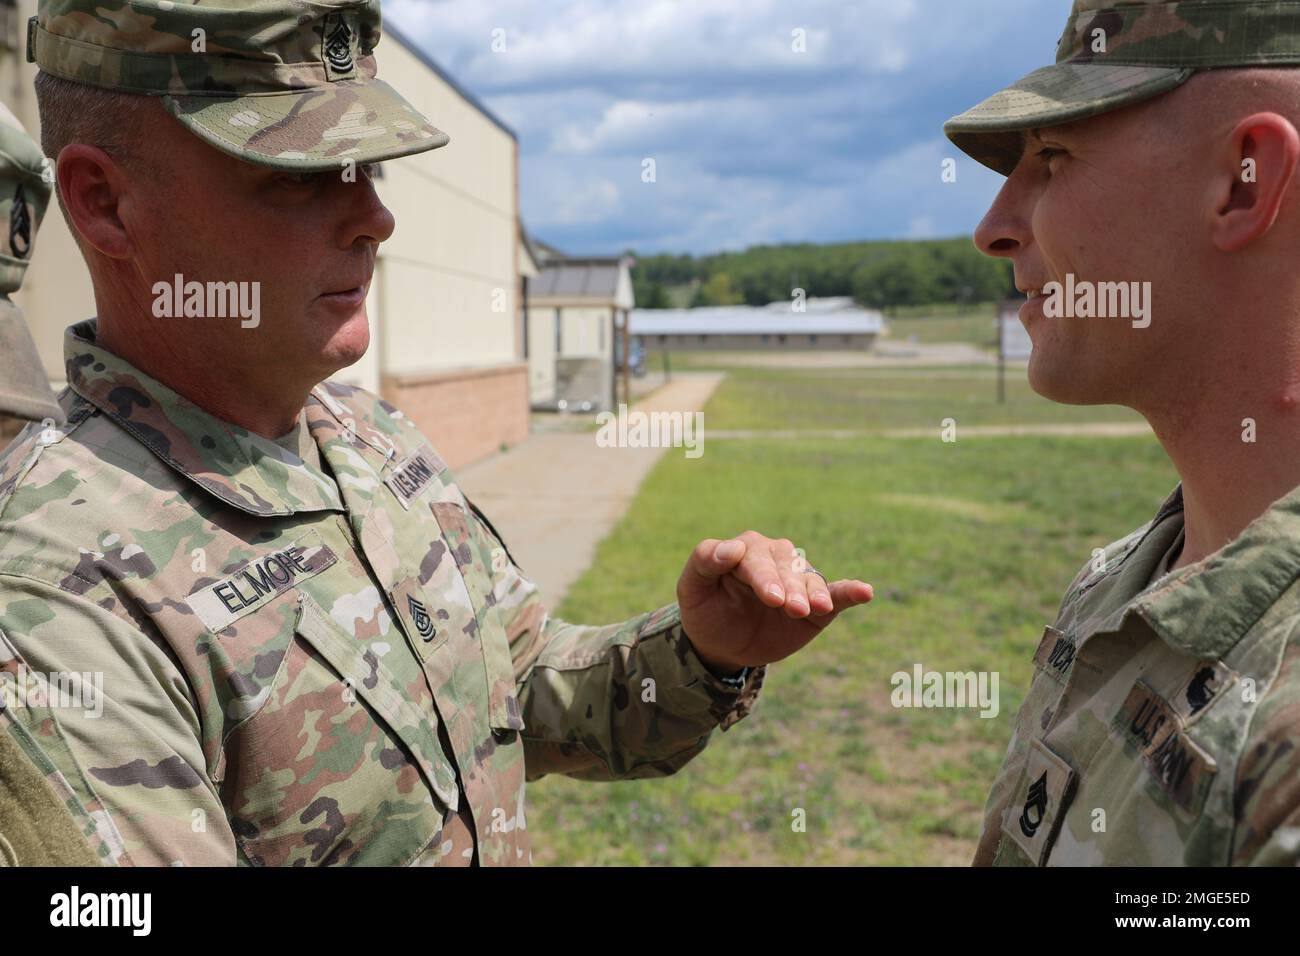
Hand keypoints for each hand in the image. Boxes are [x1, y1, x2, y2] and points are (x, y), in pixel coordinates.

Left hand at [675, 531, 872, 673]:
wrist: (723, 643)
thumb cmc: (705, 609)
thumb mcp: (692, 589)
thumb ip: (703, 562)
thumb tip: (730, 548)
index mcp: (744, 549)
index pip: (754, 556)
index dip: (762, 575)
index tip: (770, 596)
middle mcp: (775, 557)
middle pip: (785, 565)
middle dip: (789, 586)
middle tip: (790, 608)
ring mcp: (797, 579)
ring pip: (809, 580)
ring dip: (813, 592)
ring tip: (814, 608)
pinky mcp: (816, 603)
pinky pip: (836, 593)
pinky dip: (850, 591)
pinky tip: (865, 592)